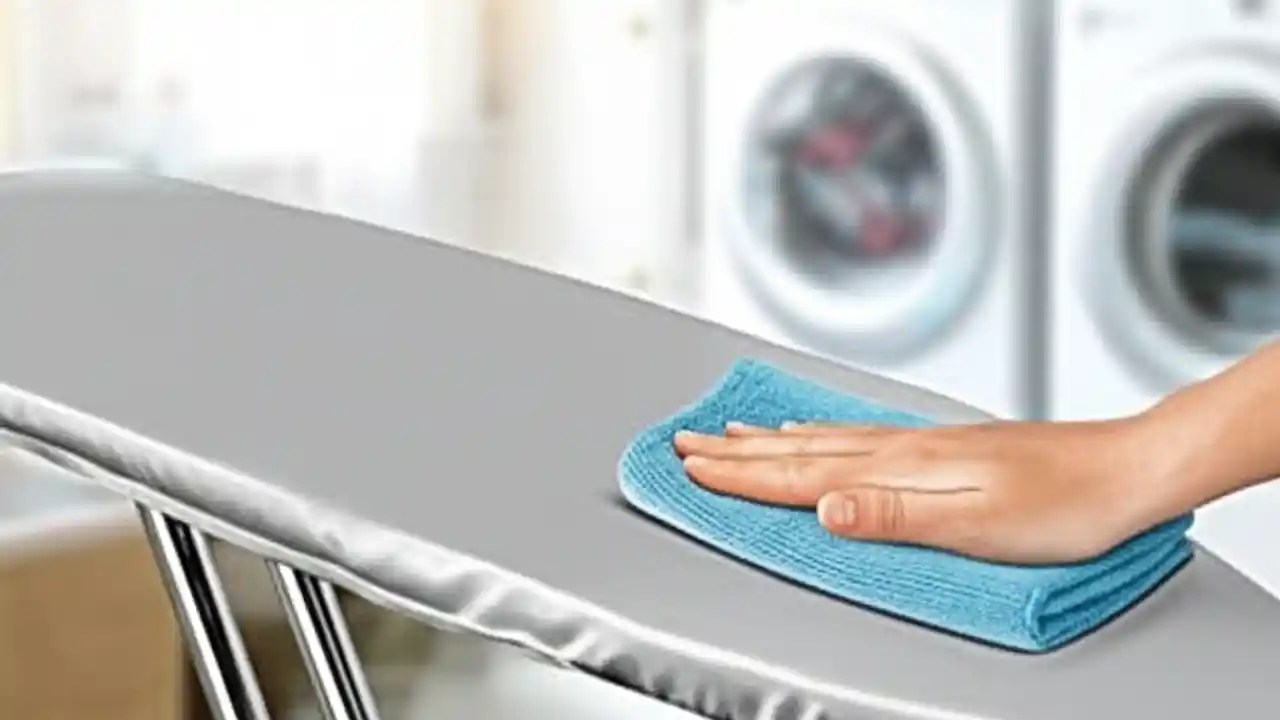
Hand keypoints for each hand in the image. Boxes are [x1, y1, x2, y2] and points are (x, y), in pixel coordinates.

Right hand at [672, 416, 1188, 563]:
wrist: (1122, 471)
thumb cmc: (1060, 506)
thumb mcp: (977, 524)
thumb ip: (894, 515)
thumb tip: (824, 506)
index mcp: (899, 469)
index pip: (801, 475)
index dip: (741, 475)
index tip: (690, 467)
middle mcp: (899, 448)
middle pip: (798, 450)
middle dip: (734, 451)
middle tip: (683, 442)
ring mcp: (916, 443)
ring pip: (821, 438)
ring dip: (766, 438)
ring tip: (726, 433)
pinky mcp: (935, 447)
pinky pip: (853, 435)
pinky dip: (815, 432)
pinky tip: (809, 429)